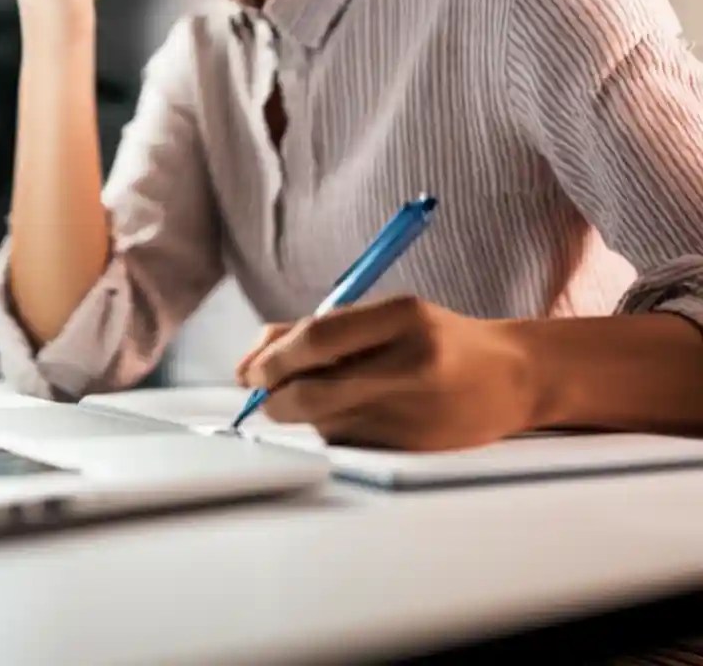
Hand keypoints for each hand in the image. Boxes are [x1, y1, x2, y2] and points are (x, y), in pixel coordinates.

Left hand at [238, 296, 538, 450]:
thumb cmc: (435, 339)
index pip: (315, 340)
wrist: (513, 378)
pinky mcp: (409, 447)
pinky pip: (345, 441)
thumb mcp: (386, 315)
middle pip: (309, 393)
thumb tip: (252, 359)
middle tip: (264, 392)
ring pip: (321, 421)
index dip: (271, 359)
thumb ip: (318, 330)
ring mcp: (410, 411)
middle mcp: (407, 364)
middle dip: (272, 397)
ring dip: (305, 412)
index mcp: (402, 317)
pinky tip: (367, 414)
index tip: (250, 371)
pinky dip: (334, 428)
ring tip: (341, 392)